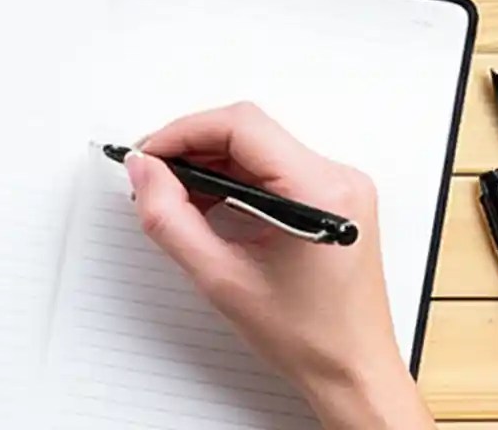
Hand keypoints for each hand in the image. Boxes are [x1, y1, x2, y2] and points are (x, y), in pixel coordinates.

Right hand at [126, 103, 433, 429]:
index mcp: (320, 190)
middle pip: (247, 132)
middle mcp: (337, 178)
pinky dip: (233, 180)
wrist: (353, 371)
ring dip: (210, 164)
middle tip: (152, 177)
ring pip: (256, 148)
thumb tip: (145, 172)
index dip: (184, 132)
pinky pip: (272, 168)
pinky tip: (206, 205)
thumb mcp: (221, 278)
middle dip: (192, 148)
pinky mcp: (330, 198)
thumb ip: (170, 219)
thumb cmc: (309, 337)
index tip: (148, 156)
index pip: (241, 126)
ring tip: (174, 197)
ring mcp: (338, 186)